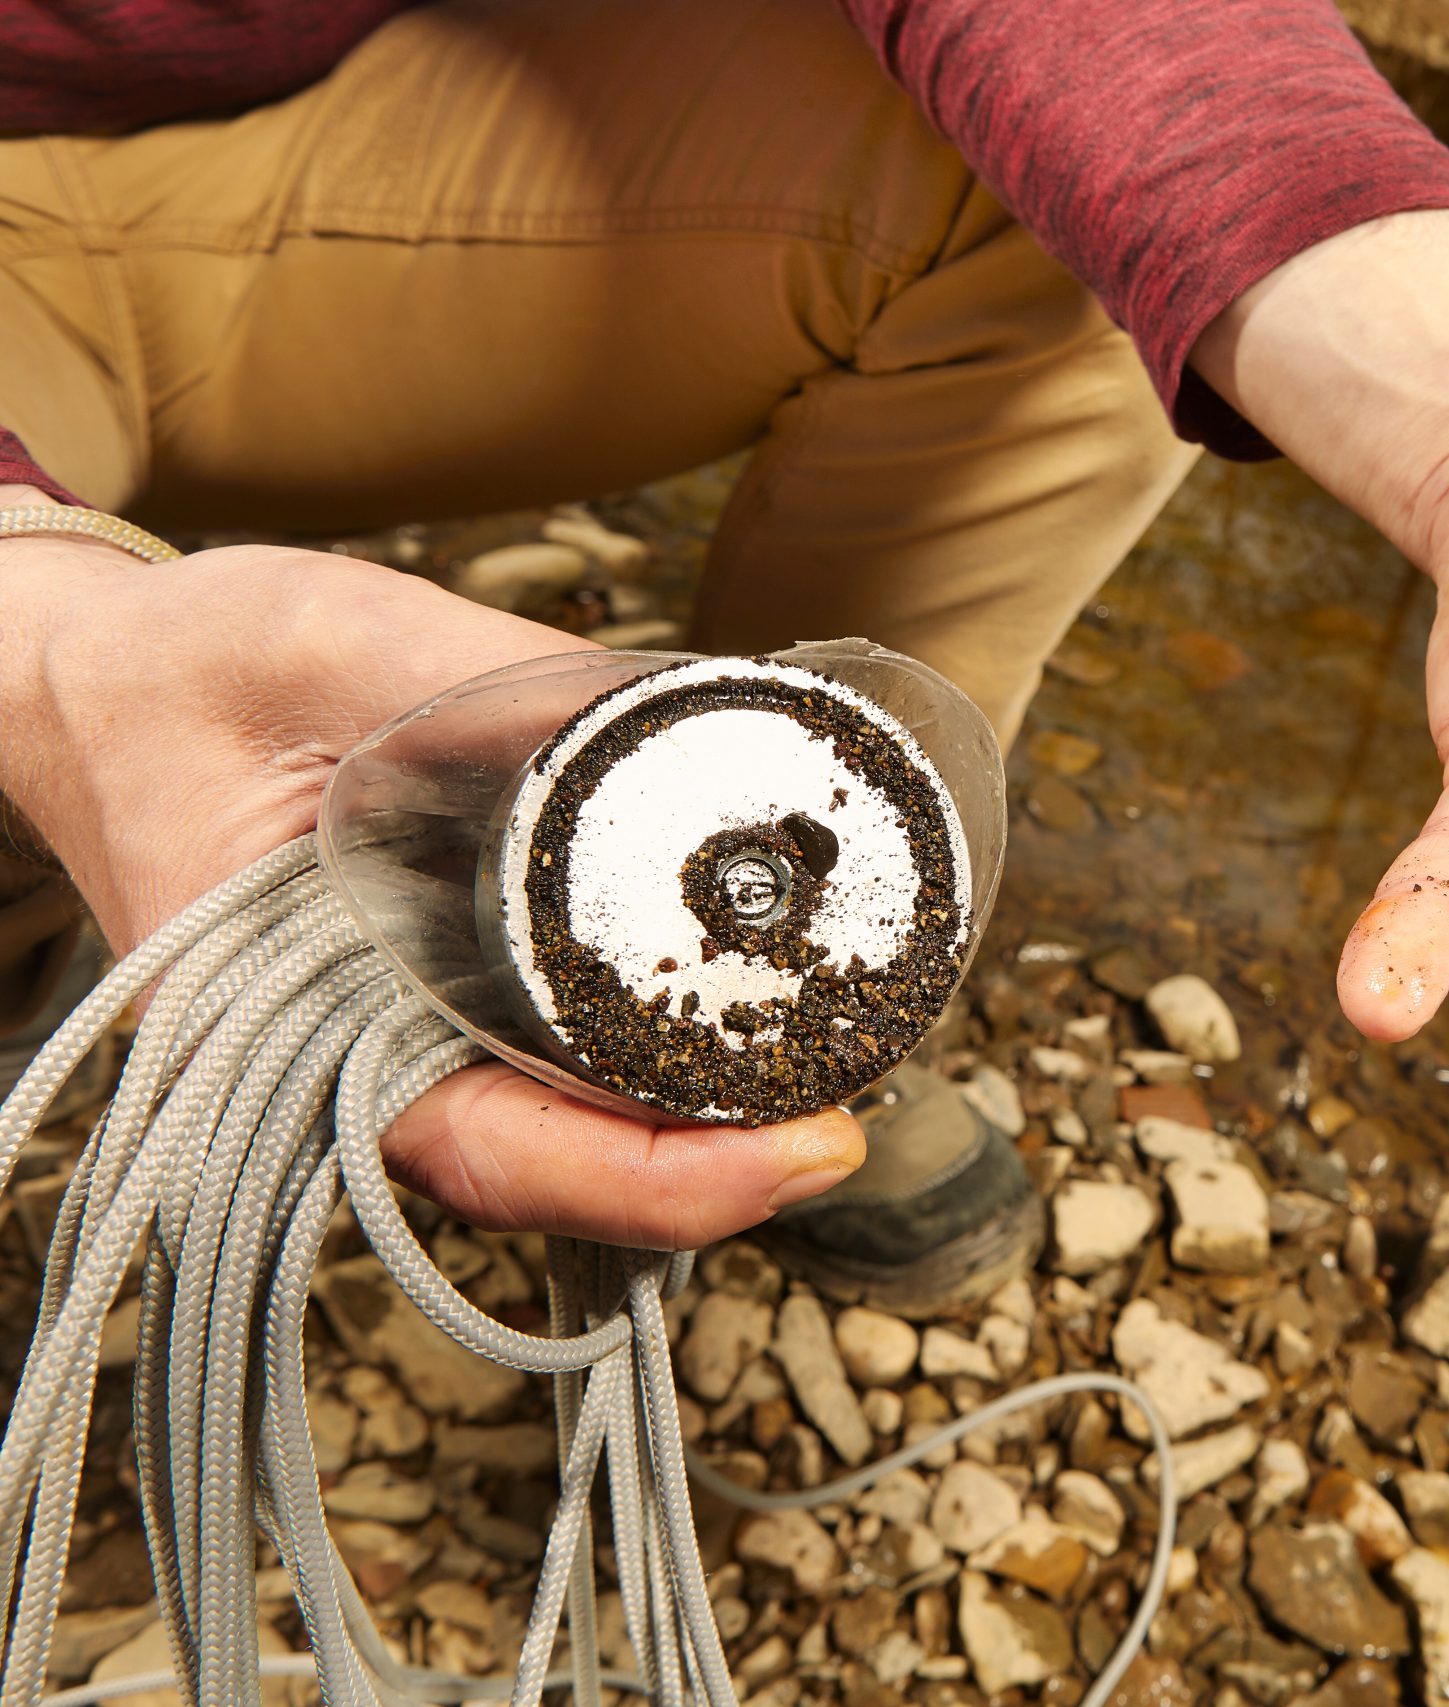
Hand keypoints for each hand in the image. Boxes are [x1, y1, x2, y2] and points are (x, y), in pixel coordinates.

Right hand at [0, 523, 863, 1246]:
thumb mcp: (326, 640)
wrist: (86, 680)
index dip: (660, 1178)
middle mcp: (346, 1063)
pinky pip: (550, 1060)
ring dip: (698, 1121)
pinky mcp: (430, 994)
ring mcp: (392, 1037)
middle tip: (860, 1102)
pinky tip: (752, 1023)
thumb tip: (670, 708)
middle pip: (558, 1169)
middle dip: (718, 1162)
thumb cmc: (177, 671)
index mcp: (289, 1024)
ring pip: (563, 1130)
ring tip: (836, 1065)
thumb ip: (491, 673)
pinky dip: (650, 1059)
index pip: (496, 1152)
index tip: (805, 1150)